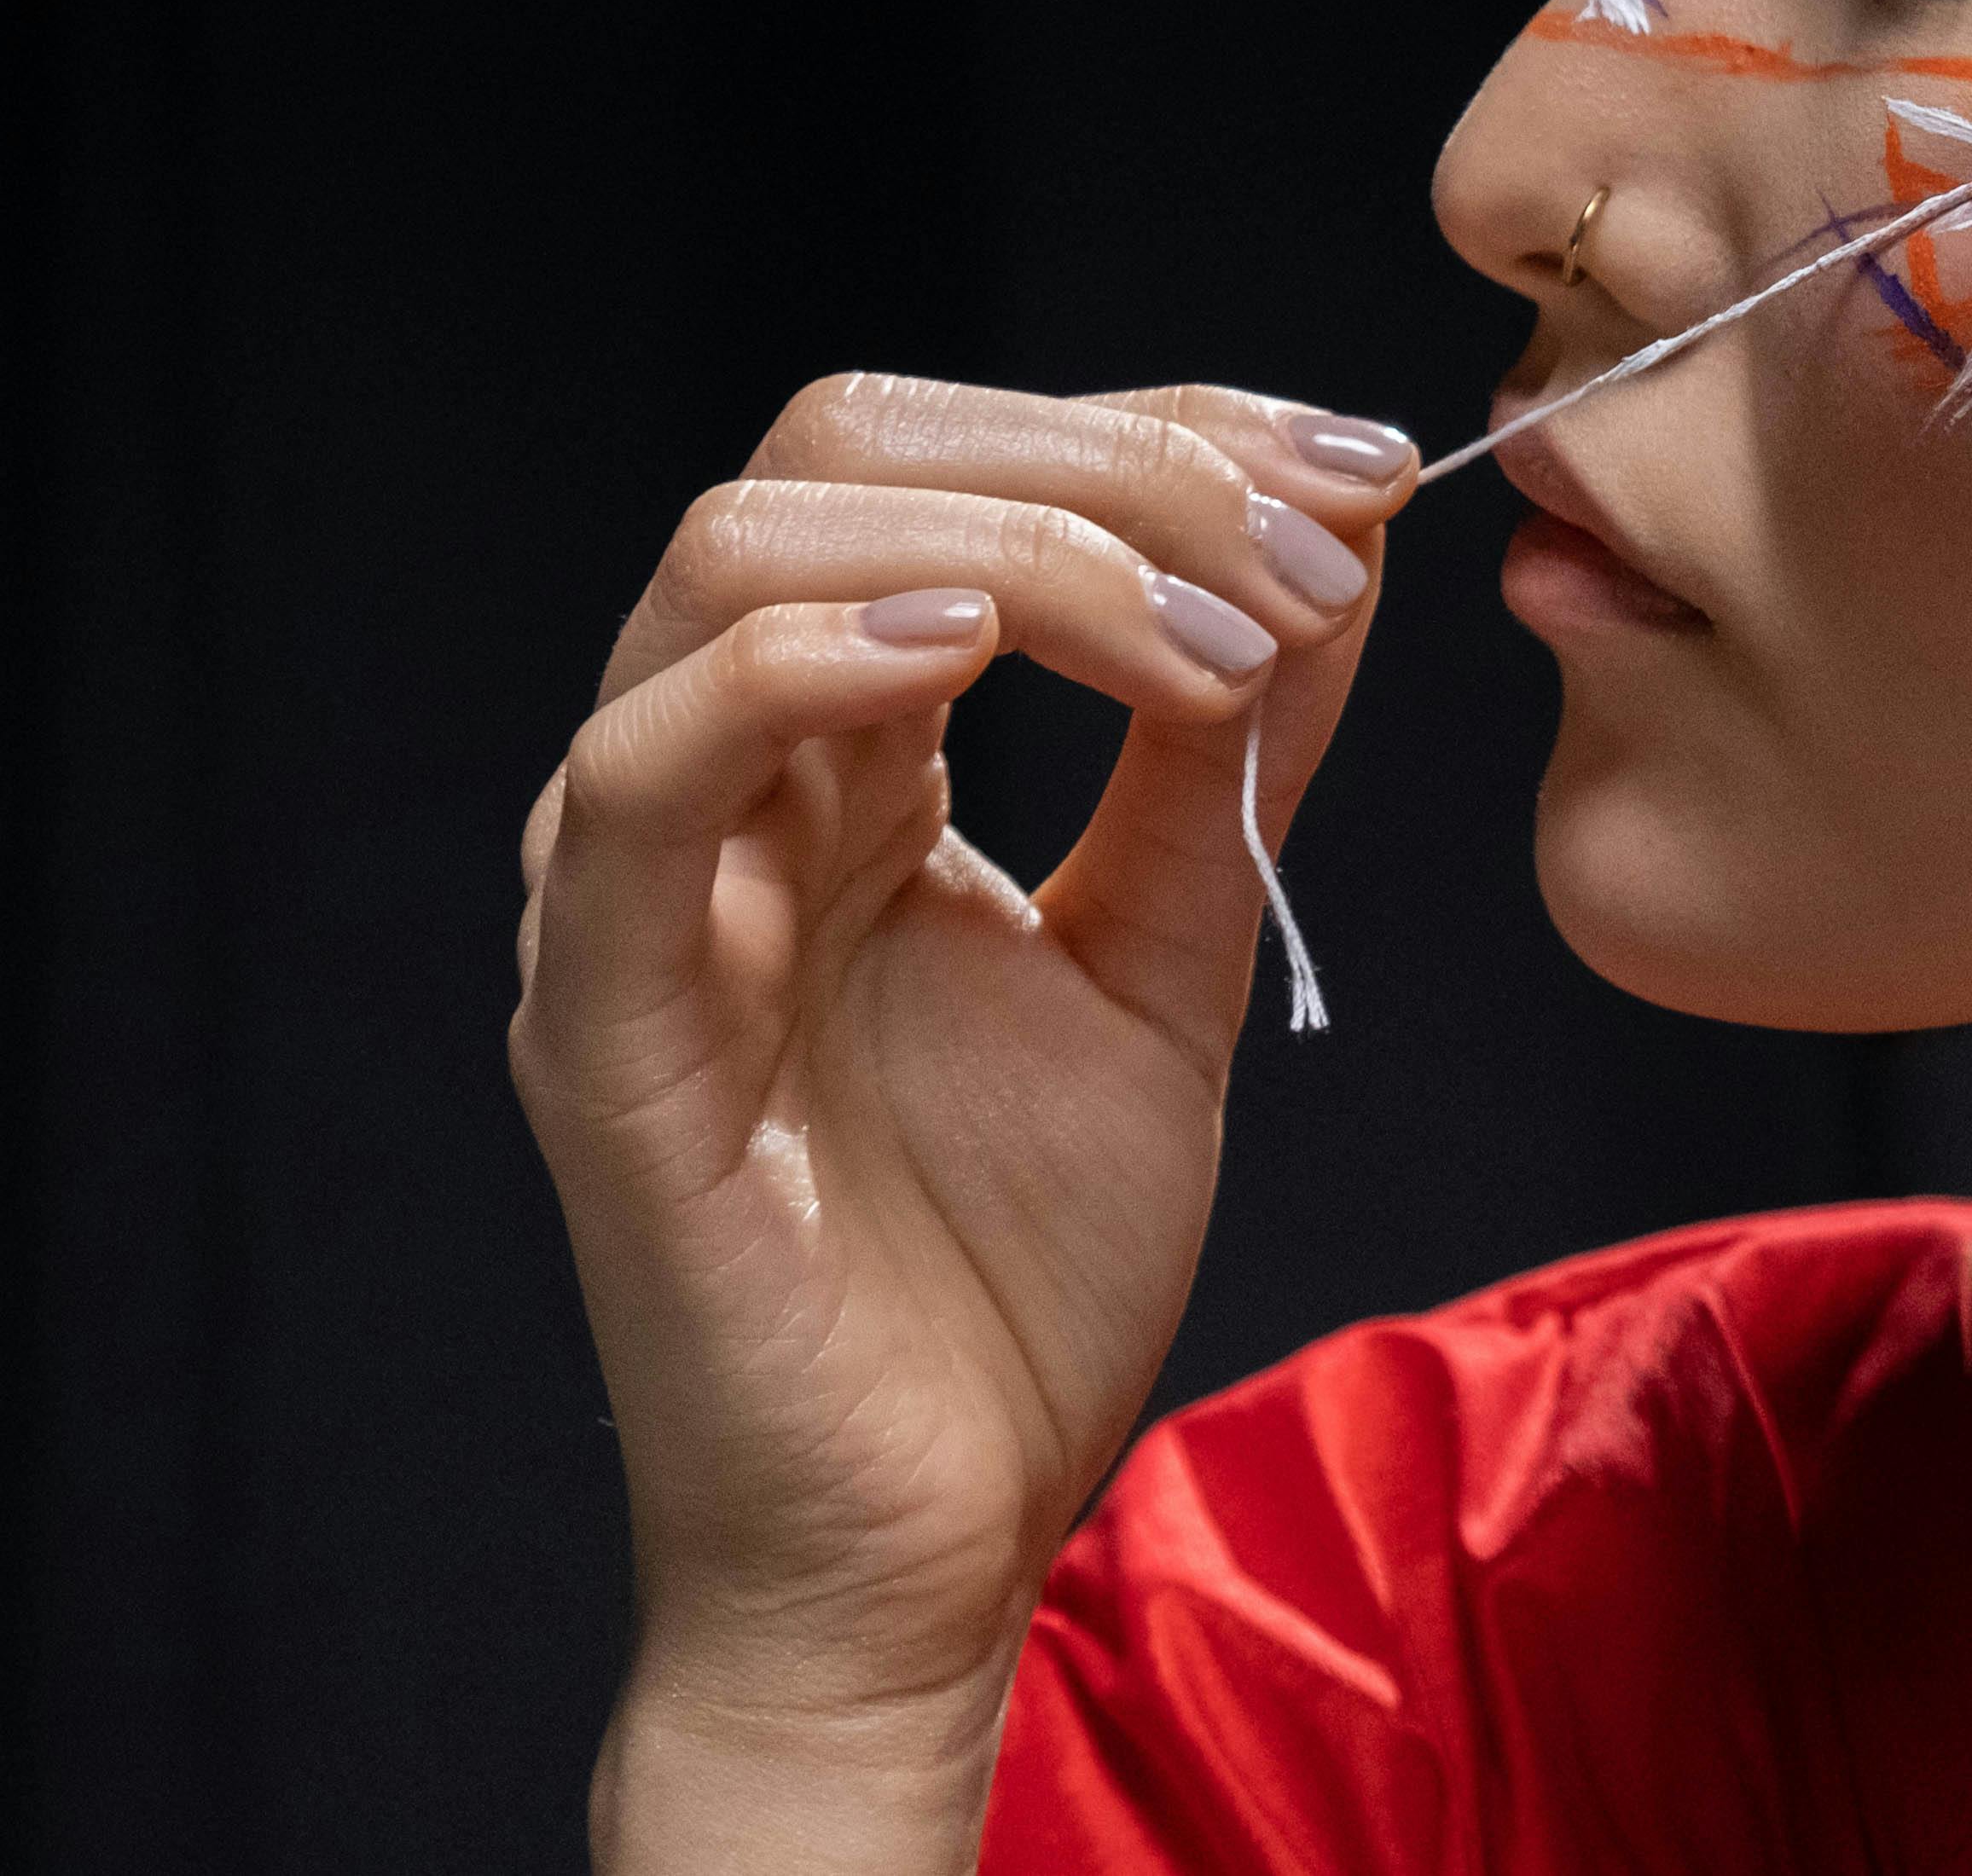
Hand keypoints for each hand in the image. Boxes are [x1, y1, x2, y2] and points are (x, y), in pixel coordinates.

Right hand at [508, 375, 1405, 1867]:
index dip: (1163, 429)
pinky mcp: (607, 1019)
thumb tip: (1339, 540)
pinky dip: (800, 666)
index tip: (1364, 473)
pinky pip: (638, 777)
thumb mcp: (1172, 953)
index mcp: (845, 750)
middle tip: (1305, 557)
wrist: (937, 1542)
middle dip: (1104, 462)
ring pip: (736, 557)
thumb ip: (1231, 756)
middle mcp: (722, 779)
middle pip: (838, 456)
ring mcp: (643, 888)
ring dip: (1010, 547)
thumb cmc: (1015, 1274)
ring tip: (1204, 645)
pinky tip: (962, 657)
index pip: (952, 464)